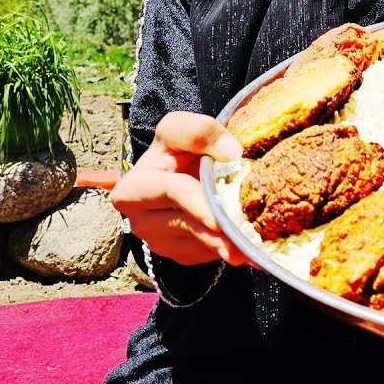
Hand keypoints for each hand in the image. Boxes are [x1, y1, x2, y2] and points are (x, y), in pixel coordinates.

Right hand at [111, 112, 248, 265]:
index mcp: (132, 190)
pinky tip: (245, 245)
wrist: (181, 171)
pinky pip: (206, 254)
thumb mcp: (180, 129)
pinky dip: (228, 249)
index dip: (198, 203)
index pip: (172, 193)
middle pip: (190, 225)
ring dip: (228, 246)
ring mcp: (160, 243)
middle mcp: (140, 222)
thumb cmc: (178, 149)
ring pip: (202, 243)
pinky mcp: (179, 254)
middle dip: (218, 233)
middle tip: (246, 248)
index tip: (220, 220)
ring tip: (252, 251)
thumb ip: (199, 132)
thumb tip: (231, 153)